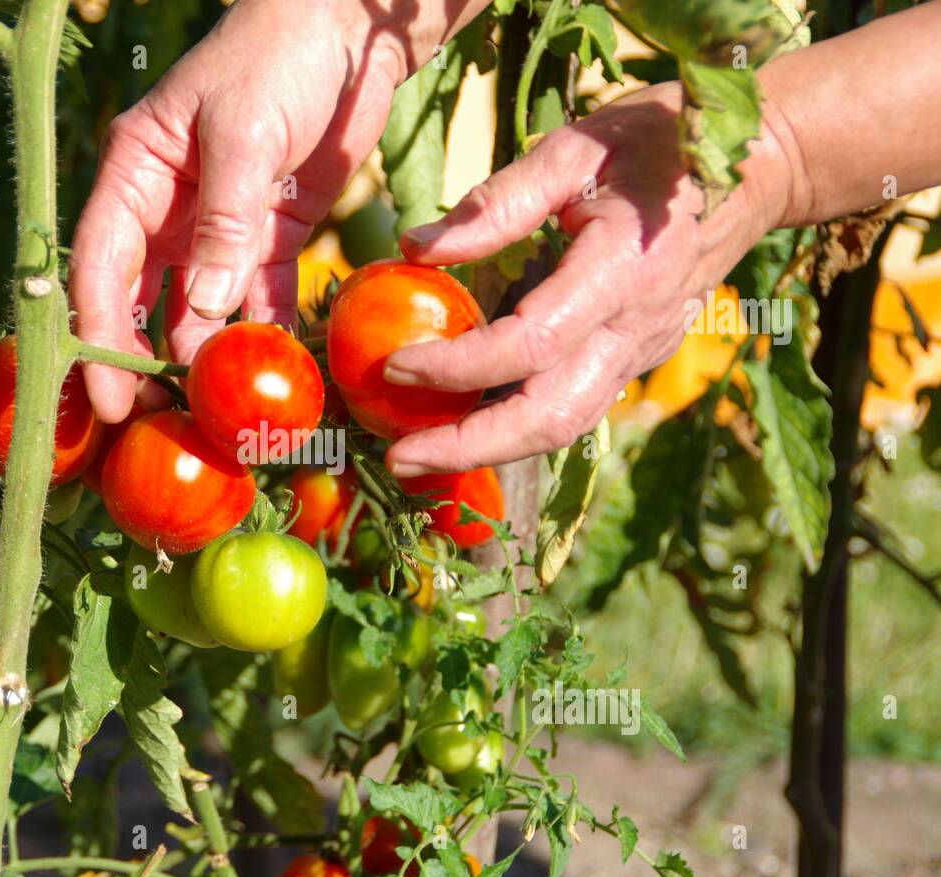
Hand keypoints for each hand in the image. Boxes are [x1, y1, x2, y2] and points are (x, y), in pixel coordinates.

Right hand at [69, 0, 410, 422]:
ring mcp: (219, 228)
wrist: (351, 28)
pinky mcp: (271, 236)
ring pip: (199, 309)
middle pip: (140, 300)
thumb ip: (223, 218)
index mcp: (135, 174)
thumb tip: (202, 308)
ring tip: (219, 411)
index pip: (99, 266)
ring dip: (206, 358)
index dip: (97, 334)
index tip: (109, 396)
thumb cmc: (280, 54)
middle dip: (144, 360)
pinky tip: (273, 373)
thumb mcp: (245, 130)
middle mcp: (169, 209)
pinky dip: (265, 333)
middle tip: (159, 421)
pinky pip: (260, 298)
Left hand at [382, 82, 796, 475]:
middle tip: (397, 457)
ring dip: (490, 451)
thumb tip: (413, 247)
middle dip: (470, 446)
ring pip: (565, 427)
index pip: (532, 343)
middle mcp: (636, 327)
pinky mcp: (635, 359)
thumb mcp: (575, 148)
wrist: (757, 169)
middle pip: (551, 416)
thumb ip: (497, 202)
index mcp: (623, 270)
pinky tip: (463, 426)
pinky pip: (574, 409)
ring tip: (418, 455)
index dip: (459, 365)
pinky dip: (516, 429)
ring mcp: (641, 352)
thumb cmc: (658, 144)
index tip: (396, 364)